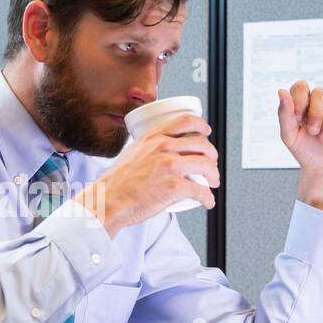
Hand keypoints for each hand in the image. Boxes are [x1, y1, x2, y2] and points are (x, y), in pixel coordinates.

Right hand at [73, 113, 219, 236]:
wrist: (108, 200)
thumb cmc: (116, 183)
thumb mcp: (131, 154)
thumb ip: (146, 150)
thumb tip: (158, 155)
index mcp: (152, 137)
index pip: (185, 121)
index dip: (201, 124)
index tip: (206, 131)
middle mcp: (163, 147)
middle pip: (201, 144)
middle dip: (212, 154)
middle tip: (211, 164)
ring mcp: (170, 166)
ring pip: (206, 165)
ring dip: (214, 175)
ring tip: (213, 183)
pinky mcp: (174, 187)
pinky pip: (200, 191)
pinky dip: (208, 198)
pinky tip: (207, 202)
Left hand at [277, 81, 322, 215]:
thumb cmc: (306, 153)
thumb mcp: (289, 135)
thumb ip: (284, 113)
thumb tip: (281, 91)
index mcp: (304, 104)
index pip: (301, 87)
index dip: (299, 100)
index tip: (298, 119)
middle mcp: (321, 103)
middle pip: (318, 92)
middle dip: (315, 114)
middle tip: (313, 132)